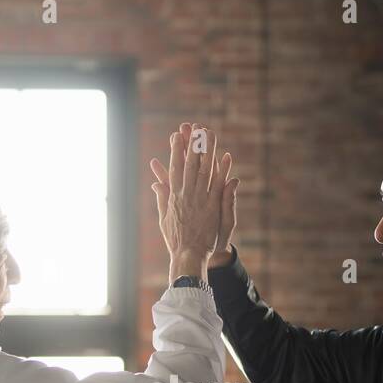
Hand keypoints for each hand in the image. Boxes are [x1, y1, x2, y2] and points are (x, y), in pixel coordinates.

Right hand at [149, 123, 235, 280]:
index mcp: (174, 196)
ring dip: (207, 150)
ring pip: (204, 170)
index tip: (177, 136)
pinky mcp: (213, 207)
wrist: (188, 256)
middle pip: (190, 163)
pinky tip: (226, 157)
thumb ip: (162, 198)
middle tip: (195, 126)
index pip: (174, 168)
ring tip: (210, 133)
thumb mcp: (164, 218)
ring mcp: (200, 199)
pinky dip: (222, 170)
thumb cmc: (176, 239)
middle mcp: (186, 194)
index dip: (176, 150)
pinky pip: (218, 185)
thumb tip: (156, 183)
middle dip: (192, 144)